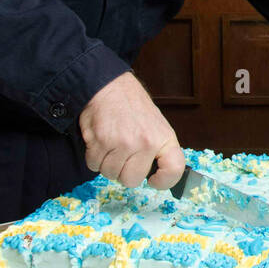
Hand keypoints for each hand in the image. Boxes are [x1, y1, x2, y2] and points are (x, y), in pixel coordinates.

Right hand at [79, 72, 184, 188]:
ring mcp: (123, 143)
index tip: (154, 181)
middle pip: (132, 180)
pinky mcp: (101, 142)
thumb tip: (156, 175)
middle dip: (124, 172)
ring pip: (110, 174)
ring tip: (111, 144)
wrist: (109, 86)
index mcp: (164, 138)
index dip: (164, 181)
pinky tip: (100, 141)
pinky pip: (93, 165)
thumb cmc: (132, 106)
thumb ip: (158, 149)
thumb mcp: (156, 125)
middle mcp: (146, 142)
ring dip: (107, 163)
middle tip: (123, 155)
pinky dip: (94, 157)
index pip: (174, 169)